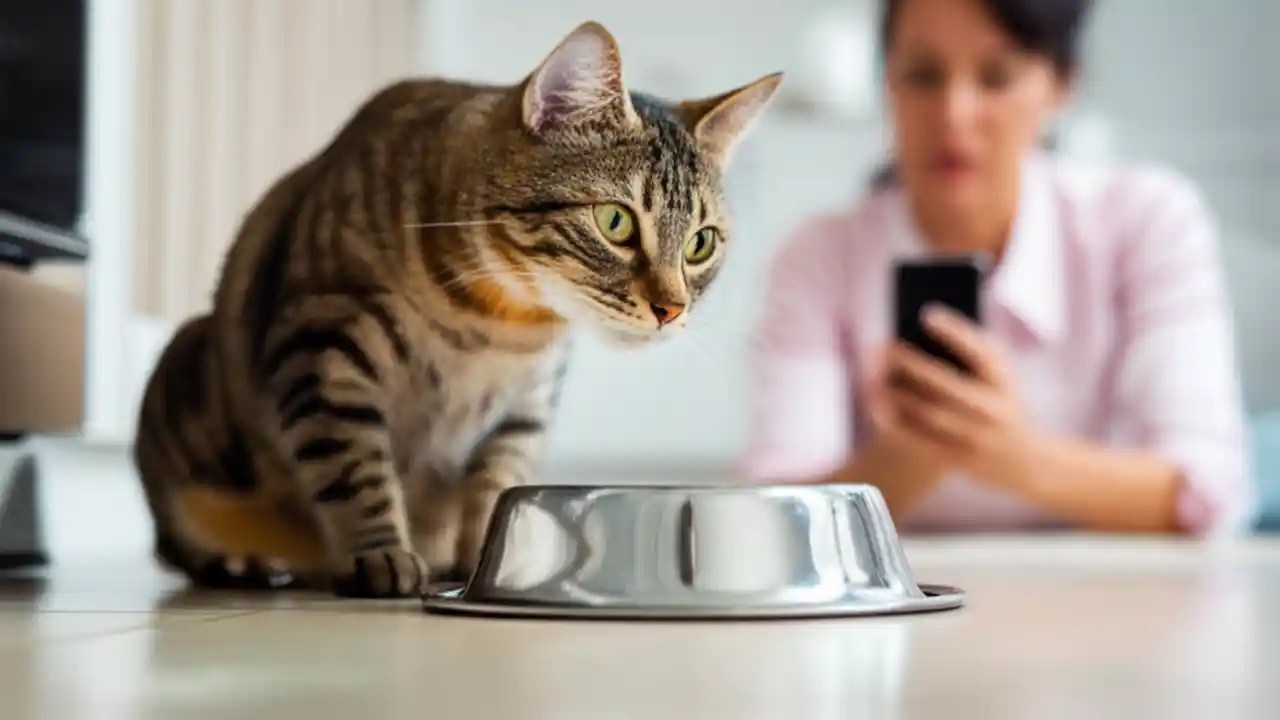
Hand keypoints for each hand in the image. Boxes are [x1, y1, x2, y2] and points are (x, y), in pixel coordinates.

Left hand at [878, 305, 1041, 491]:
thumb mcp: (998, 375)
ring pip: (926, 412)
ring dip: (894, 392)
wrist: (1024, 459)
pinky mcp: (957, 457)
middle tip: (882, 345)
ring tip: (871, 374)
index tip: (926, 313)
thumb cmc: (999, 400)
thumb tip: (920, 329)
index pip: (980, 352)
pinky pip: (919, 438)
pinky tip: (875, 404)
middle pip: (944, 383)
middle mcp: (991, 409)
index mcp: (1003, 380)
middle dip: (910, 362)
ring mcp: (975, 436)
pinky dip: (894, 420)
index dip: (955, 332)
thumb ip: (969, 352)